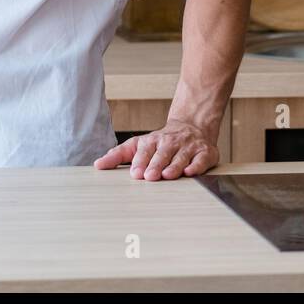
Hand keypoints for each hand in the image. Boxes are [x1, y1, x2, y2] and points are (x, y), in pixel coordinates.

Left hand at [93, 120, 219, 180]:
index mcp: (153, 140)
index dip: (140, 161)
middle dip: (156, 164)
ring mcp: (189, 147)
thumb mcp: (138, 144)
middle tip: (149, 176)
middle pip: (163, 153)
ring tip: (167, 175)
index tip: (135, 173)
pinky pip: (201, 159)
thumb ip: (118, 155)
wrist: (192, 126)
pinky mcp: (205, 153)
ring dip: (174, 166)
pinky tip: (190, 172)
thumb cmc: (162, 142)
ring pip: (181, 156)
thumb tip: (98, 165)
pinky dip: (196, 166)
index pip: (145, 150)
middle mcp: (171, 142)